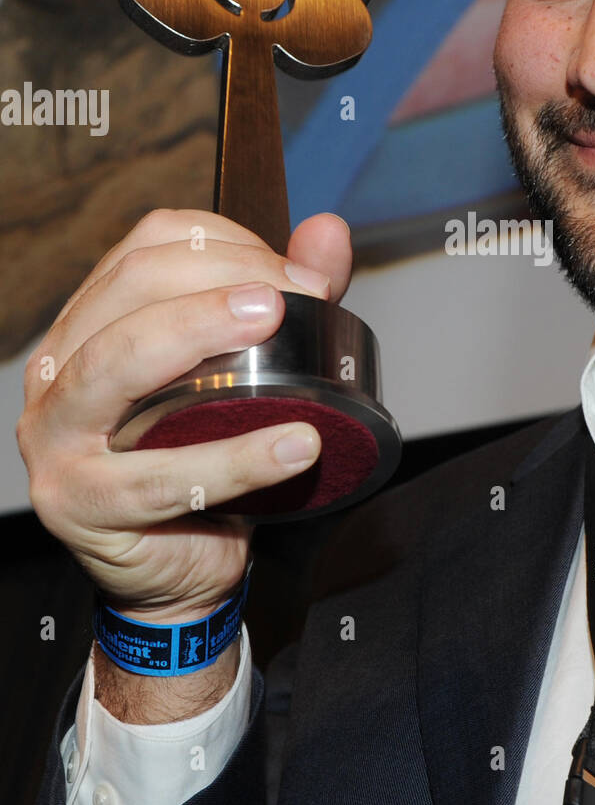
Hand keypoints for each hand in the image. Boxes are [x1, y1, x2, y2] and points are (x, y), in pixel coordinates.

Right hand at [16, 209, 351, 624]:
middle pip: (129, 289)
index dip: (225, 244)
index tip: (296, 271)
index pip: (146, 248)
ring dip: (199, 332)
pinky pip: (161, 477)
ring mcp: (55, 437)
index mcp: (91, 321)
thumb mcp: (249, 373)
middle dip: (218, 278)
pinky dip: (237, 459)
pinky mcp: (80, 504)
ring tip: (279, 324)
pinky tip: (297, 445)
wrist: (177, 571)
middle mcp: (58, 368)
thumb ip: (285, 300)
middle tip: (296, 295)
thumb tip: (329, 233)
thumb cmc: (203, 459)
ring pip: (116, 364)